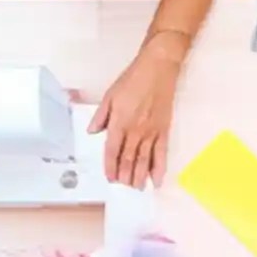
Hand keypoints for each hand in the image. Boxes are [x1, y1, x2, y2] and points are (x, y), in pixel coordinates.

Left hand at [90, 31, 186, 189]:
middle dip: (125, 175)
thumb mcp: (110, 94)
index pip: (112, 150)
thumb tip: (93, 131)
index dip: (110, 166)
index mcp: (119, 121)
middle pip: (128, 159)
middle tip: (123, 186)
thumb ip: (101, 115)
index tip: (109, 178)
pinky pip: (161, 154)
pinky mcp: (164, 131)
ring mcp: (151, 132)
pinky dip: (159, 168)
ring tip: (137, 187)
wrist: (158, 69)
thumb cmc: (133, 79)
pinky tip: (156, 180)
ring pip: (144, 160)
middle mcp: (135, 130)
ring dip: (139, 176)